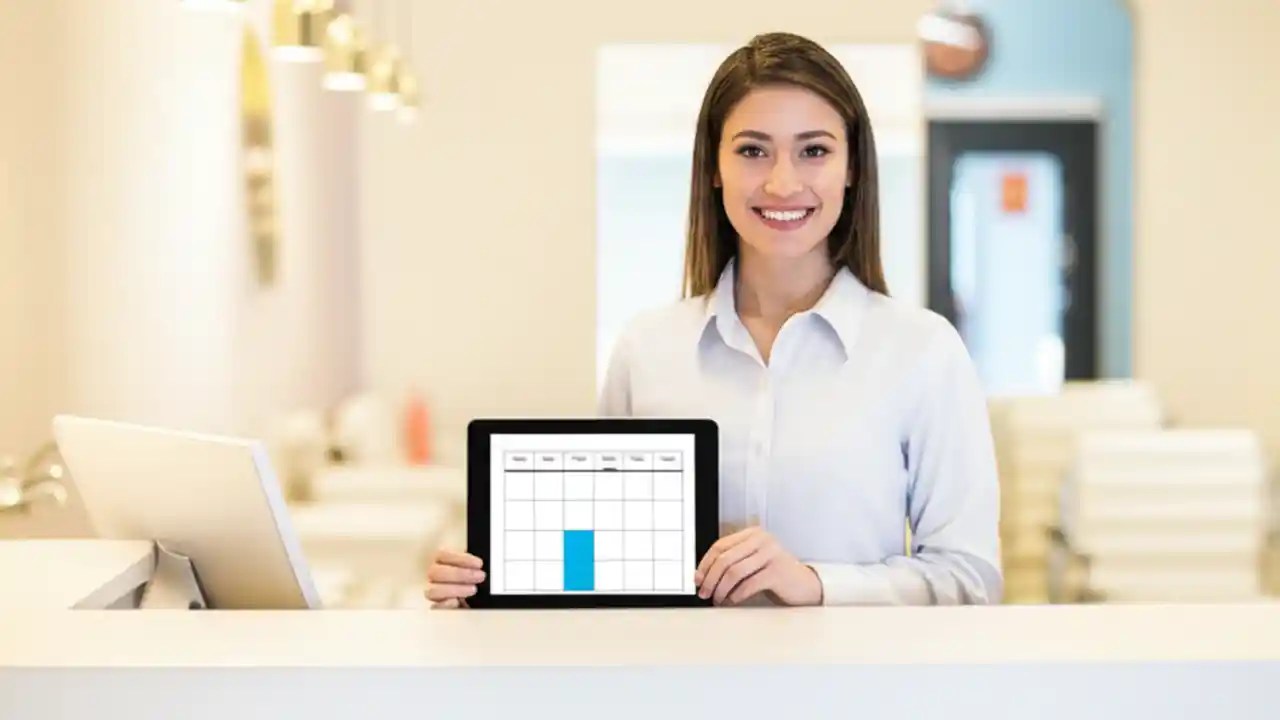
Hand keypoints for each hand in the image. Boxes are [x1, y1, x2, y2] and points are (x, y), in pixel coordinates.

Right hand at [424, 549, 484, 608]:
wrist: (471, 600)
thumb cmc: (471, 580)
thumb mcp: (472, 569)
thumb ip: (473, 566)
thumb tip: (482, 566)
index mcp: (440, 561)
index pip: (443, 555)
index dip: (462, 559)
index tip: (479, 564)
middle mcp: (434, 575)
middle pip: (436, 572)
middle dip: (460, 574)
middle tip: (479, 576)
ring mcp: (432, 591)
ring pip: (434, 590)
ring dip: (456, 589)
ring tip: (473, 589)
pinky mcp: (437, 606)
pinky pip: (436, 606)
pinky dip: (446, 603)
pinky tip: (458, 601)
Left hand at [694, 527, 822, 605]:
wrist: (804, 586)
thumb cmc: (775, 575)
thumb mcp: (752, 563)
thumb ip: (732, 563)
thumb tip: (702, 577)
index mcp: (753, 534)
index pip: (720, 545)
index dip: (705, 564)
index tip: (697, 579)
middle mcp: (762, 540)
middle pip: (725, 558)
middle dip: (710, 579)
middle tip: (704, 593)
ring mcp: (771, 554)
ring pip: (734, 571)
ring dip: (721, 589)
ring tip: (717, 600)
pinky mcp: (777, 571)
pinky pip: (748, 584)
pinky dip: (736, 595)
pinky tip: (732, 601)